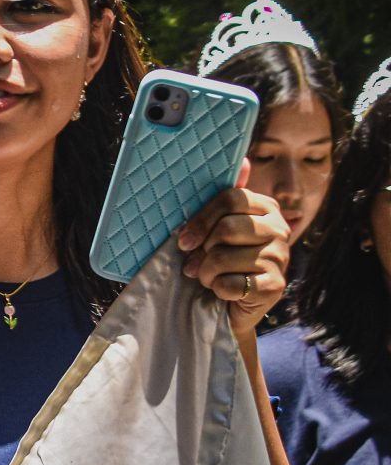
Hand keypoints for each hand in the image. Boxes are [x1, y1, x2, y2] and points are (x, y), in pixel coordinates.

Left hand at [176, 162, 289, 331]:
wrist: (233, 303)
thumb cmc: (222, 259)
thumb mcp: (219, 227)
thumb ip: (227, 198)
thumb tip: (244, 161)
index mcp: (266, 208)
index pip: (230, 198)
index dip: (201, 219)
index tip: (184, 240)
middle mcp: (280, 229)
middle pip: (226, 228)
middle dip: (202, 250)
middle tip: (195, 262)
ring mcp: (281, 257)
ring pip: (224, 258)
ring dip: (205, 273)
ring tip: (207, 277)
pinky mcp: (276, 285)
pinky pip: (232, 284)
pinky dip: (218, 289)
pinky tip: (223, 290)